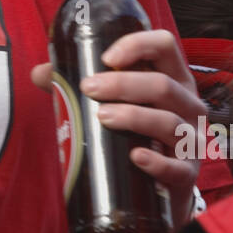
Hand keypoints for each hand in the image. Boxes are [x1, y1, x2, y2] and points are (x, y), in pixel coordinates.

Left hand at [32, 29, 205, 232]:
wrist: (162, 187)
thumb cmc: (140, 134)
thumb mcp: (120, 104)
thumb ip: (82, 88)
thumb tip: (41, 74)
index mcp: (173, 79)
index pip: (165, 45)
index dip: (138, 44)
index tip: (106, 56)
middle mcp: (188, 105)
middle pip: (164, 85)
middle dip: (124, 84)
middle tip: (89, 88)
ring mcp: (191, 141)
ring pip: (169, 122)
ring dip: (135, 116)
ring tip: (102, 117)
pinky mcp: (186, 174)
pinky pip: (176, 167)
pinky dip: (156, 161)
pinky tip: (136, 157)